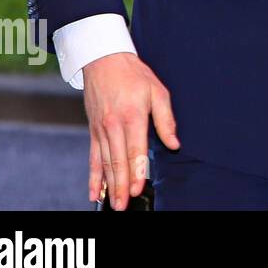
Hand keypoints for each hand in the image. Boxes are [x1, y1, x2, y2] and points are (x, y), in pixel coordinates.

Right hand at [82, 52, 178, 208]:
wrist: (103, 60)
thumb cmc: (134, 75)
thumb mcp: (158, 91)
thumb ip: (166, 119)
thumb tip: (174, 143)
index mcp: (132, 116)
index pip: (135, 150)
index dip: (137, 171)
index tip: (139, 189)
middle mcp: (113, 126)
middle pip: (118, 162)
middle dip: (122, 186)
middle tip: (124, 206)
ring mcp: (101, 130)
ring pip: (105, 164)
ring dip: (109, 186)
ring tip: (113, 205)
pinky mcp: (93, 131)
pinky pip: (93, 158)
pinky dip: (94, 176)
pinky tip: (95, 192)